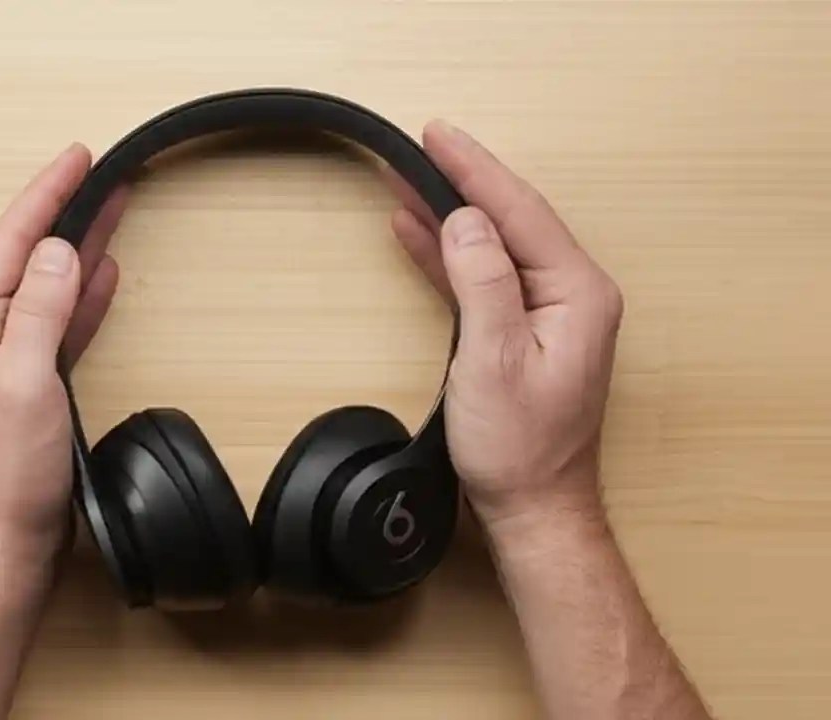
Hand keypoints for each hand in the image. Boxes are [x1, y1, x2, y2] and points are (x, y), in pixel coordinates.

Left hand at [0, 144, 126, 562]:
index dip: (44, 196)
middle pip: (26, 254)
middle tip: (100, 171)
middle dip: (64, 210)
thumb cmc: (7, 473)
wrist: (10, 535)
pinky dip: (83, 291)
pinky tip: (101, 269)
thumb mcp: (25, 383)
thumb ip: (40, 312)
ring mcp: (3, 353)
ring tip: (110, 206)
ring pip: (47, 281)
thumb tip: (56, 252)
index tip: (75, 159)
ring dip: (79, 245)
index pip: (8, 242)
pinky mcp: (29, 375)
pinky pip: (59, 317)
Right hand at [389, 122, 623, 528]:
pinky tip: (420, 233)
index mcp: (578, 293)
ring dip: (451, 215)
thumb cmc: (519, 447)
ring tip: (407, 180)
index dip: (476, 170)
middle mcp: (572, 295)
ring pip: (494, 245)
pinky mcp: (523, 331)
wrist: (533, 507)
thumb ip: (482, 282)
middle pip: (511, 220)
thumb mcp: (493, 359)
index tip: (438, 136)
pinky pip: (484, 277)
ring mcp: (549, 312)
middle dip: (462, 182)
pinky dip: (450, 255)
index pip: (521, 212)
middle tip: (418, 146)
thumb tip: (466, 220)